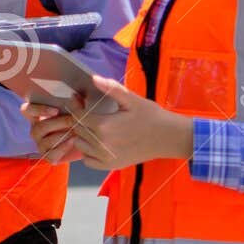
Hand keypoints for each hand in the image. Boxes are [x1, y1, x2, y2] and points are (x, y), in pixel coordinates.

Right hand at [22, 100, 82, 164]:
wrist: (88, 142)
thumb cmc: (78, 122)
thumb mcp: (77, 111)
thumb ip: (76, 104)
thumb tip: (75, 96)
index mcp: (37, 115)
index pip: (27, 110)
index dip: (38, 110)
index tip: (55, 111)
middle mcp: (36, 130)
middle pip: (39, 128)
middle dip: (58, 124)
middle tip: (73, 121)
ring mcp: (40, 144)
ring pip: (44, 142)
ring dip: (61, 136)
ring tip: (75, 132)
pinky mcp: (48, 156)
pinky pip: (51, 155)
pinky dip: (62, 148)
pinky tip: (73, 142)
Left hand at [66, 75, 193, 170]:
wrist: (169, 137)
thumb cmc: (151, 116)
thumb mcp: (132, 99)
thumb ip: (111, 89)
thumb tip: (93, 78)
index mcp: (103, 125)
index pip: (77, 115)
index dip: (74, 105)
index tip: (77, 98)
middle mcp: (101, 144)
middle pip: (77, 129)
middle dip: (79, 118)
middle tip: (86, 110)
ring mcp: (105, 157)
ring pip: (80, 145)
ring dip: (82, 135)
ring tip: (92, 126)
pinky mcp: (111, 166)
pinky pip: (88, 161)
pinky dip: (88, 152)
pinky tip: (97, 143)